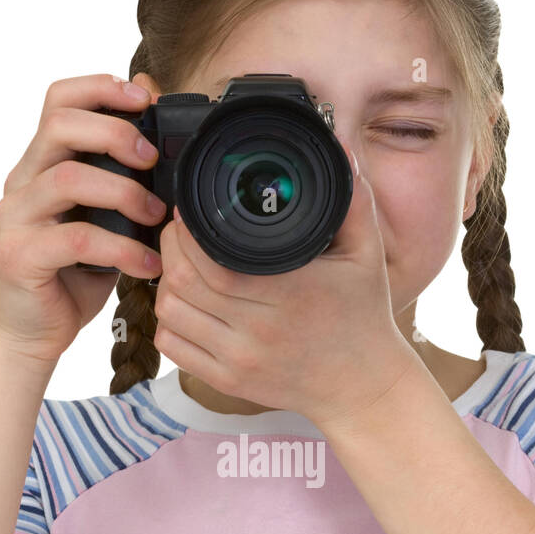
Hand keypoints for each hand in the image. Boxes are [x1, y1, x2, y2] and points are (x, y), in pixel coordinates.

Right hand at [0, 71, 164, 366]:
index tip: (144, 99)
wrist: (29, 335)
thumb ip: (121, 183)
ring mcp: (15, 218)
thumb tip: (161, 143)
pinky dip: (122, 248)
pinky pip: (77, 238)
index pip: (59, 101)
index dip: (101, 88)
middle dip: (116, 132)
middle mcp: (21, 183)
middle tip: (152, 159)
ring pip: (69, 178)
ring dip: (125, 192)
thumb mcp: (103, 222)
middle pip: (60, 125)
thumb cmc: (69, 277)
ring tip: (156, 216)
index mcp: (40, 166)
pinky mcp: (19, 255)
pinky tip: (147, 264)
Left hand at [152, 146, 415, 427]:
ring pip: (171, 314)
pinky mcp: (227, 381)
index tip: (188, 210)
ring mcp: (238, 360)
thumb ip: (353, 200)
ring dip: (166, 283)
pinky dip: (167, 322)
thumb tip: (339, 147)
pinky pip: (173, 348)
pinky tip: (183, 305)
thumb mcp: (368, 254)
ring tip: (180, 265)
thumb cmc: (364, 317)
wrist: (364, 386)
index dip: (186, 231)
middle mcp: (257, 329)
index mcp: (288, 293)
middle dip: (169, 249)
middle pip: (182, 282)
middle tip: (177, 231)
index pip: (210, 260)